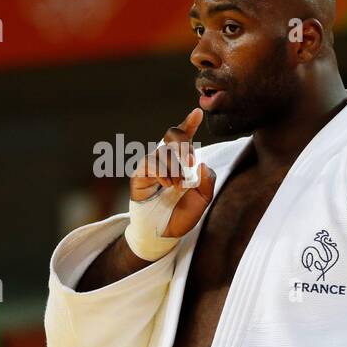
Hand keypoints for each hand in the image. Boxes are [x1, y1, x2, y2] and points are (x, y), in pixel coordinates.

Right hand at [132, 109, 216, 237]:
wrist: (164, 234)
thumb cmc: (181, 215)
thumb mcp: (202, 199)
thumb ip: (207, 180)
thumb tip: (200, 163)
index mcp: (183, 162)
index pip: (185, 138)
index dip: (190, 123)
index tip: (198, 112)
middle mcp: (166, 160)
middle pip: (172, 135)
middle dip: (183, 144)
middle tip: (190, 162)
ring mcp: (152, 166)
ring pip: (163, 151)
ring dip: (174, 167)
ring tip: (178, 187)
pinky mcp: (139, 175)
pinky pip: (150, 162)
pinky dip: (161, 172)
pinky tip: (166, 185)